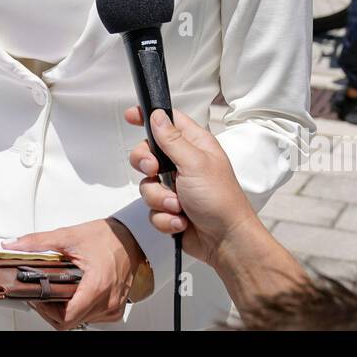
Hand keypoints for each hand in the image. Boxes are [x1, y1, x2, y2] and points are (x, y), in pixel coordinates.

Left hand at [2, 218, 145, 328]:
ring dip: (67, 311)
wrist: (131, 236)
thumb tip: (14, 245)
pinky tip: (76, 295)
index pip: (66, 317)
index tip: (38, 298)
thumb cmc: (108, 236)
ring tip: (59, 292)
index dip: (46, 310)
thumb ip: (38, 242)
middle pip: (71, 322)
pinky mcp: (116, 307)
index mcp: (96, 286)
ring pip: (82, 321)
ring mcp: (113, 306)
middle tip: (44, 294)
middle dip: (53, 311)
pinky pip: (94, 318)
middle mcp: (107, 300)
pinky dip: (81, 310)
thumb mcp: (69, 236)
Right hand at [127, 107, 260, 269]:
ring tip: (178, 206)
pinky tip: (181, 221)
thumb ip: (172, 139)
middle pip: (147, 153)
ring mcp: (175, 187)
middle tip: (155, 171)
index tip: (131, 116)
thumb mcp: (195, 163)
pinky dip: (164, 217)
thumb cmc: (220, 200)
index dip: (149, 116)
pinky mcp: (170, 208)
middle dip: (146, 165)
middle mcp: (182, 163)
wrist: (226, 242)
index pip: (167, 121)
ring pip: (147, 185)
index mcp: (194, 145)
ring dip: (160, 199)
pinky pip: (152, 209)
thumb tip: (156, 115)